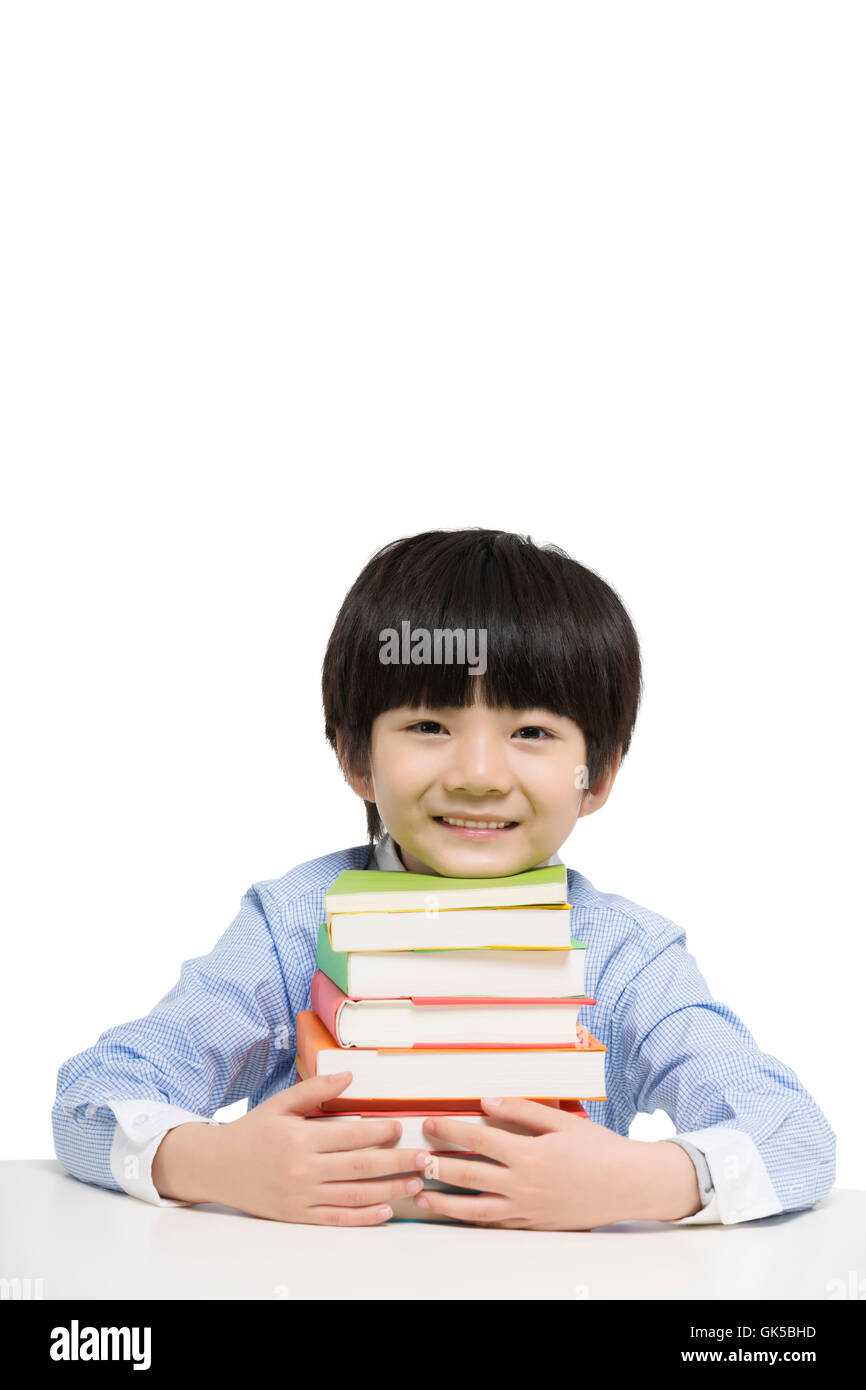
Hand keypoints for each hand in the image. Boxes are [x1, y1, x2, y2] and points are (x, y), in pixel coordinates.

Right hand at [209, 1071, 427, 1224]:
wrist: (218, 1167)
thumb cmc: (252, 1132)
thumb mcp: (279, 1104)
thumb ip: (315, 1089)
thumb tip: (349, 1075)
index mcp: (300, 1137)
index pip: (351, 1134)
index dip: (380, 1132)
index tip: (400, 1128)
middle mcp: (303, 1168)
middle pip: (360, 1166)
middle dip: (396, 1162)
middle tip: (424, 1159)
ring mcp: (302, 1196)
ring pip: (354, 1195)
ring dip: (389, 1191)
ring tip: (415, 1185)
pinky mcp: (298, 1216)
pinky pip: (336, 1219)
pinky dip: (363, 1217)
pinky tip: (386, 1212)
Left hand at [408, 1098, 647, 1230]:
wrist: (629, 1185)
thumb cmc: (598, 1149)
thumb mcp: (561, 1121)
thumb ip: (521, 1111)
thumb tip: (486, 1103)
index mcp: (529, 1156)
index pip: (478, 1141)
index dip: (450, 1131)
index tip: (429, 1124)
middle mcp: (524, 1186)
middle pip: (468, 1176)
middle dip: (436, 1165)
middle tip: (412, 1158)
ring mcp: (527, 1210)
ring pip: (475, 1210)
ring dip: (444, 1203)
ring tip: (420, 1195)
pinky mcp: (534, 1226)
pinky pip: (496, 1225)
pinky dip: (473, 1221)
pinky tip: (457, 1216)